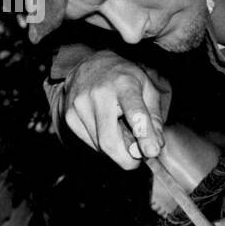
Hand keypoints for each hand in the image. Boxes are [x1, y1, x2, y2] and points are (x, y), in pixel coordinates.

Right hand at [62, 51, 170, 168]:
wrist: (90, 65)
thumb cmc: (123, 78)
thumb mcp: (147, 89)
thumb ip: (154, 119)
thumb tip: (155, 147)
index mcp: (124, 84)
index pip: (135, 113)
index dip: (144, 135)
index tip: (152, 152)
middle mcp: (99, 94)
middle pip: (110, 141)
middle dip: (127, 159)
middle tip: (137, 159)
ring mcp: (80, 105)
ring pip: (100, 146)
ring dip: (115, 149)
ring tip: (120, 132)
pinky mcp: (69, 116)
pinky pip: (89, 143)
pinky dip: (101, 144)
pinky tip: (106, 128)